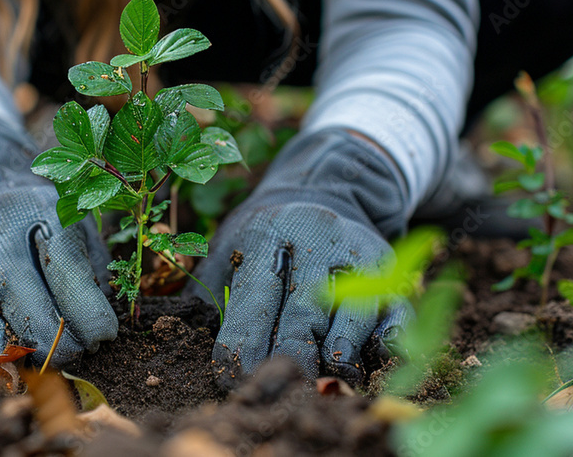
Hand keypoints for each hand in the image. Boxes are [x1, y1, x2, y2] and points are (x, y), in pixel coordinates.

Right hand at [0, 121, 116, 363]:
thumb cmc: (45, 226)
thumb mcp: (77, 229)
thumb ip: (90, 271)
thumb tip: (97, 331)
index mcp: (41, 210)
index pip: (64, 264)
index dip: (84, 309)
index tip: (101, 339)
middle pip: (18, 289)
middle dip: (48, 336)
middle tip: (69, 358)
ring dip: (4, 347)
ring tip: (30, 364)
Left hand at [191, 129, 411, 383]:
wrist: (330, 186)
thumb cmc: (266, 233)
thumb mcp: (230, 244)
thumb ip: (210, 288)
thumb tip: (177, 332)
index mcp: (266, 236)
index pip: (253, 301)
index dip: (242, 347)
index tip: (233, 378)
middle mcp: (315, 242)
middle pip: (304, 313)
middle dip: (290, 357)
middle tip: (279, 387)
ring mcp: (357, 256)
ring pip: (352, 317)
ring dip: (338, 359)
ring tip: (323, 383)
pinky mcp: (391, 271)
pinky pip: (395, 314)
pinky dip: (385, 346)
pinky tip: (369, 364)